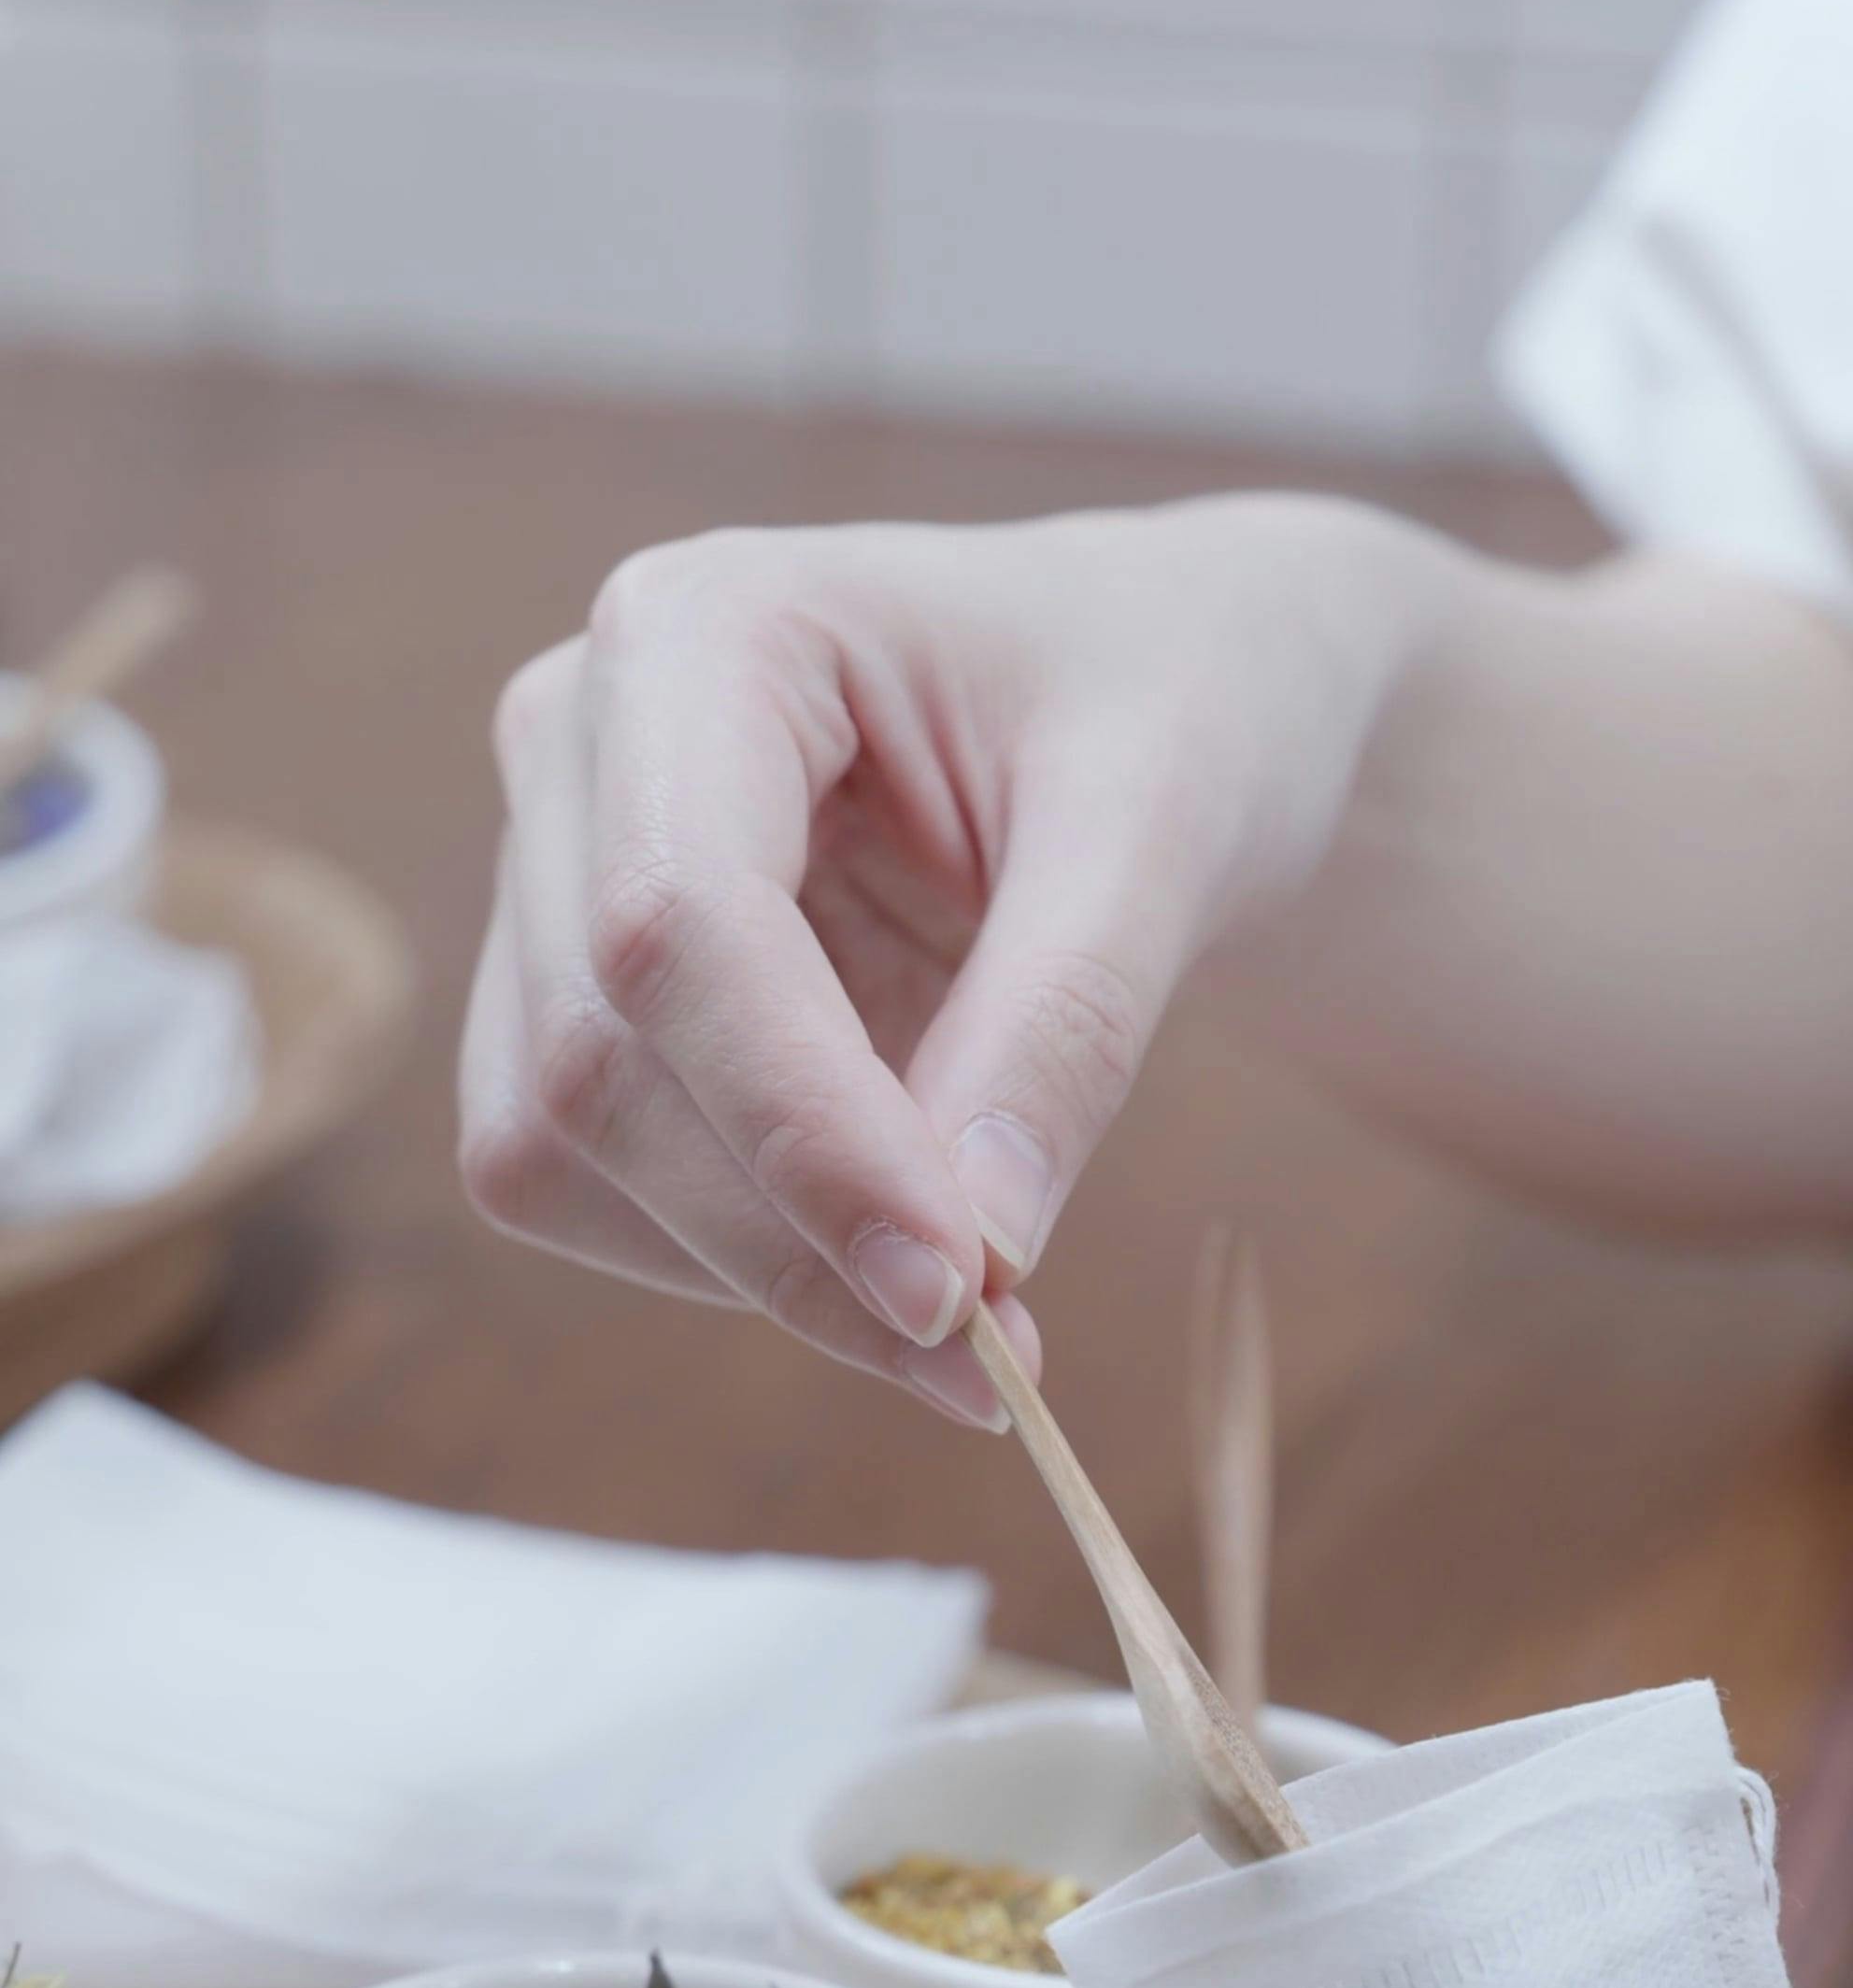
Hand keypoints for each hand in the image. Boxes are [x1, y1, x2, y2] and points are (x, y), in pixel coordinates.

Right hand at [459, 496, 1423, 1422]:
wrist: (1153, 694)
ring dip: (754, 1275)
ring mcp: (550, 873)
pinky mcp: (568, 995)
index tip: (957, 1289)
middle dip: (788, 1239)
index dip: (801, 1133)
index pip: (678, 925)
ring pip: (555, 1148)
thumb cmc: (1167, 700)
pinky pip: (578, 1184)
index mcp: (702, 629)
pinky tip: (881, 1262)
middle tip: (993, 1358)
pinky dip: (728, 1263)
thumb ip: (1066, 1028)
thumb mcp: (1167, 827)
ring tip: (968, 1324)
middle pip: (598, 1061)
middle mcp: (577, 740)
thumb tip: (971, 1264)